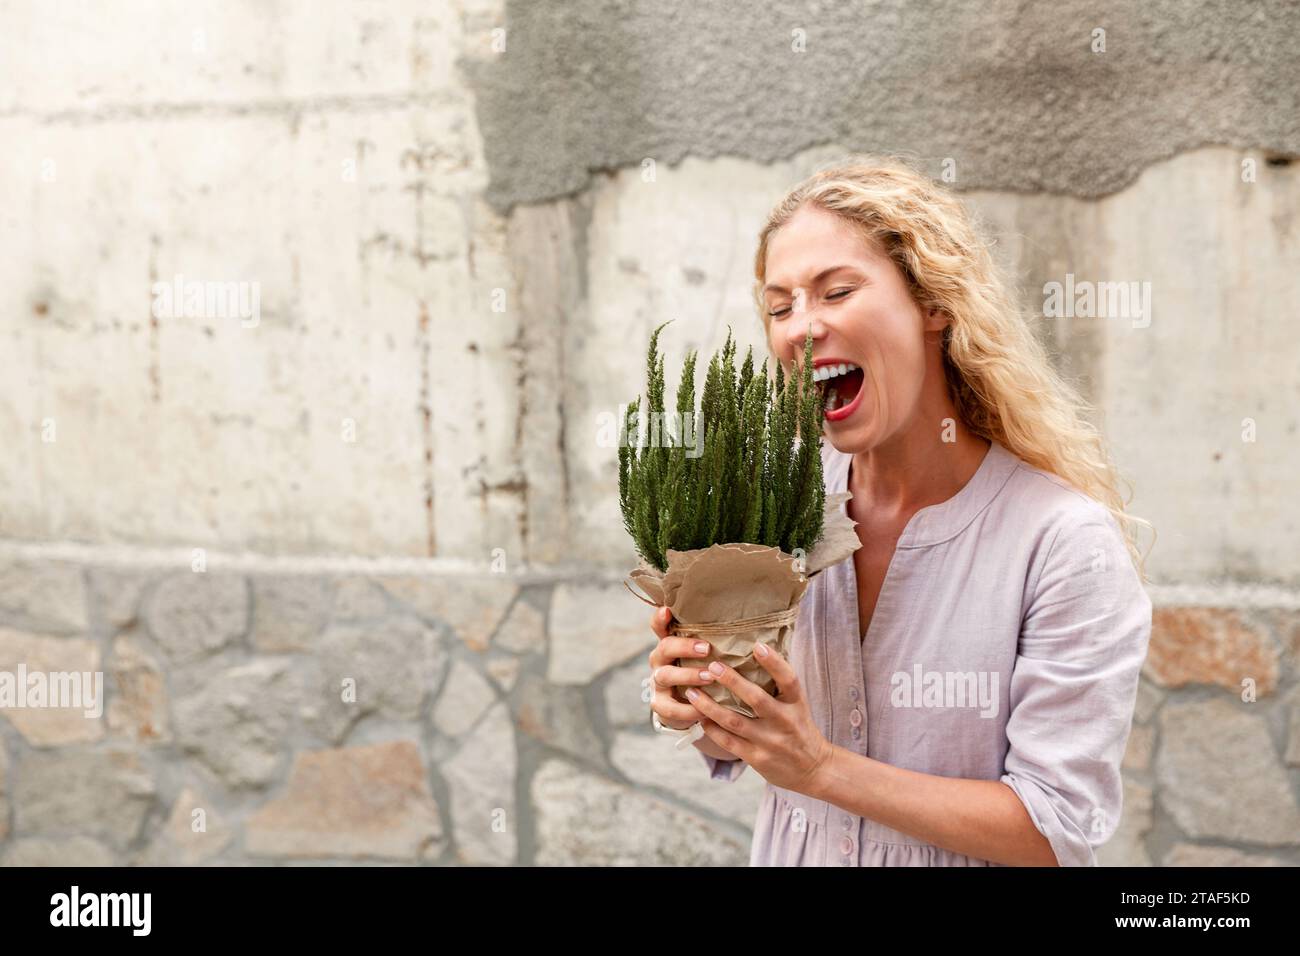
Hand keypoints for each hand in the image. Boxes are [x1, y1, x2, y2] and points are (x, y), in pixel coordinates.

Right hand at [646, 606, 717, 730]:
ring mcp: (657, 682)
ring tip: (709, 677)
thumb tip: (747, 625)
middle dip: (684, 647)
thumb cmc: (703, 674)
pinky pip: (669, 707)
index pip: (660, 627)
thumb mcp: (707, 658)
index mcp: (670, 645)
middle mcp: (660, 661)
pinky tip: (703, 710)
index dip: (660, 619)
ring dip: (688, 675)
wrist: (690, 709)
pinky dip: (687, 709)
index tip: (667, 610)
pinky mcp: (659, 705)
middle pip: (664, 648)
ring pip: (665, 675)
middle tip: (707, 649)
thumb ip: (715, 643)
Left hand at [685, 641, 833, 794]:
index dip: (774, 662)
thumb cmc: (800, 729)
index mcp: (796, 704)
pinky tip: (699, 718)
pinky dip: (712, 729)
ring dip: (710, 706)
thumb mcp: (798, 706)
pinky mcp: (757, 758)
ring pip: (734, 721)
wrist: (814, 769)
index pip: (789, 680)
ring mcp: (770, 742)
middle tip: (712, 666)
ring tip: (692, 692)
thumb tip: (755, 652)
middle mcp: (784, 721)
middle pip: (756, 698)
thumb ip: (780, 686)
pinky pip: (729, 742)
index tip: (757, 645)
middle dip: (732, 681)